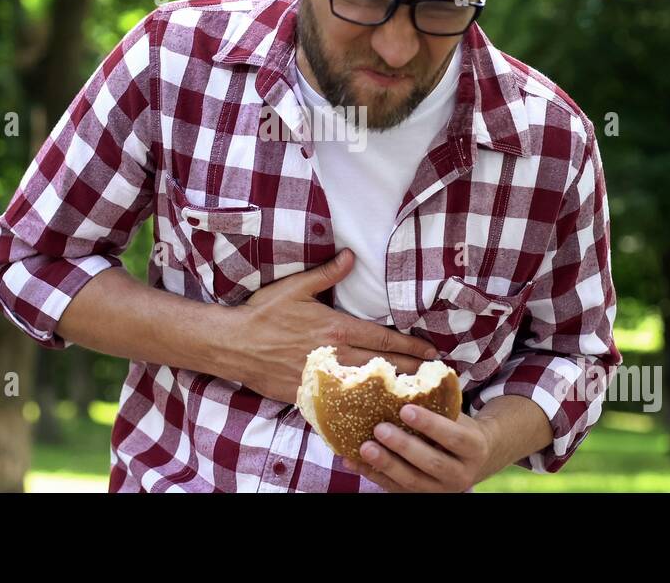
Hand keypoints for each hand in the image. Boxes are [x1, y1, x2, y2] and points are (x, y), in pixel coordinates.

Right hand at [227, 249, 439, 404]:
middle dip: (412, 372)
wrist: (234, 343)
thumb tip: (351, 256)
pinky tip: (375, 414)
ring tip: (416, 397)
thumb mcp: (295, 287)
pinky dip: (360, 408)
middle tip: (436, 377)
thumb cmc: (264, 313)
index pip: (383, 340)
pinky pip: (340, 404)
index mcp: (336, 329)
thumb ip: (327, 274)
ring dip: (392, 392)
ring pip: (366, 389)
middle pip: (382, 367)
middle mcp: (335, 355)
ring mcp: (323, 379)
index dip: (410, 346)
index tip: (431, 352)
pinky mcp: (308, 395)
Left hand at [342, 404, 496, 492]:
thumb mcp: (456, 415)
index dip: (430, 424)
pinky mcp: (421, 497)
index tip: (405, 409)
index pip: (453, 437)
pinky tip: (352, 461)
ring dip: (386, 464)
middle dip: (404, 446)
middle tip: (380, 429)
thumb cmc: (458, 427)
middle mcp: (461, 474)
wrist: (473, 460)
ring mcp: (440, 490)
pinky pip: (394, 489)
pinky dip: (372, 475)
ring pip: (412, 481)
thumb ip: (437, 404)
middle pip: (432, 463)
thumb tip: (399, 379)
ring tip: (364, 447)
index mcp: (474, 448)